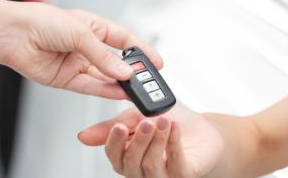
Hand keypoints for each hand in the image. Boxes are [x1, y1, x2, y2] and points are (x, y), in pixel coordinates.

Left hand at [0, 2, 162, 98]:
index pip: (124, 39)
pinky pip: (90, 86)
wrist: (13, 35)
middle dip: (132, 71)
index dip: (140, 51)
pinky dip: (105, 90)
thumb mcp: (80, 33)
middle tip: (148, 81)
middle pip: (116, 61)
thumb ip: (103, 56)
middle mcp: (86, 46)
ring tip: (137, 91)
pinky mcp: (66, 79)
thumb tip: (123, 71)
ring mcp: (77, 63)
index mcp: (93, 26)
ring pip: (105, 77)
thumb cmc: (41, 20)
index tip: (156, 62)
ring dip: (120, 84)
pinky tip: (118, 92)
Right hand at [78, 104, 225, 176]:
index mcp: (129, 157)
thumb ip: (113, 125)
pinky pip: (176, 164)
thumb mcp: (138, 115)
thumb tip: (83, 136)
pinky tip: (174, 128)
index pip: (114, 157)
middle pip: (130, 165)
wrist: (204, 129)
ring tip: (162, 121)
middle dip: (138, 141)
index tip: (118, 127)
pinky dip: (173, 143)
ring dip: (156, 141)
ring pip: (150, 166)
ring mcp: (163, 176)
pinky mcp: (184, 176)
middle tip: (145, 122)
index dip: (113, 143)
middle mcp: (143, 170)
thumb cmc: (171, 122)